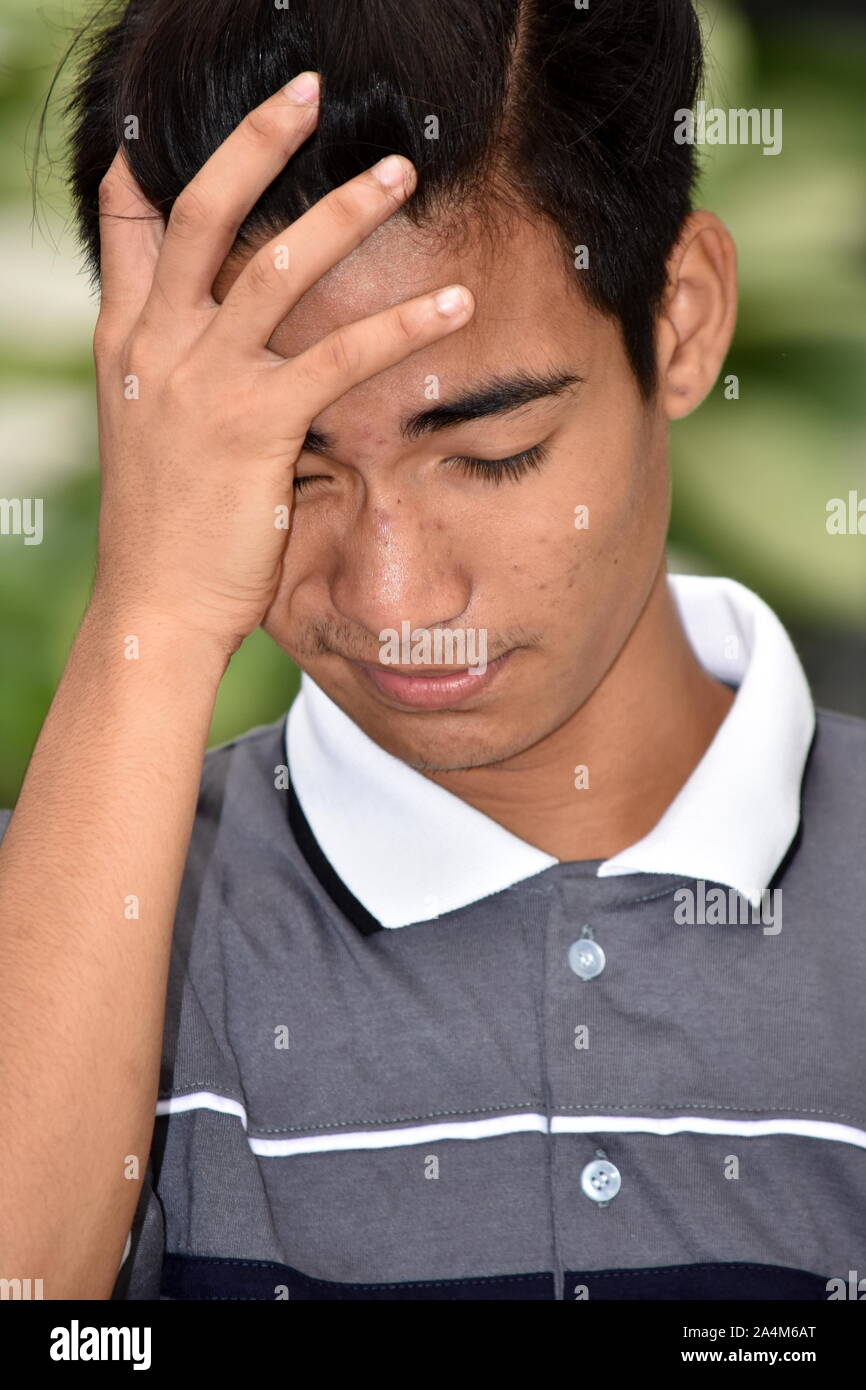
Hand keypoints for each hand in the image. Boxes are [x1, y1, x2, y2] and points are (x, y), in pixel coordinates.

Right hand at [90, 71, 473, 654]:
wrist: (156, 609)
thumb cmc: (168, 533)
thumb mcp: (154, 434)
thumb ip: (181, 372)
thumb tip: (228, 341)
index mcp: (127, 343)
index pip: (130, 223)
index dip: (153, 161)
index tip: (184, 120)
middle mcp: (157, 346)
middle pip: (202, 211)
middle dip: (256, 139)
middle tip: (310, 91)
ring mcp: (202, 382)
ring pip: (277, 266)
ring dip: (346, 211)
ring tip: (403, 171)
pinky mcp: (255, 426)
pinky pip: (340, 356)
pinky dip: (404, 323)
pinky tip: (457, 303)